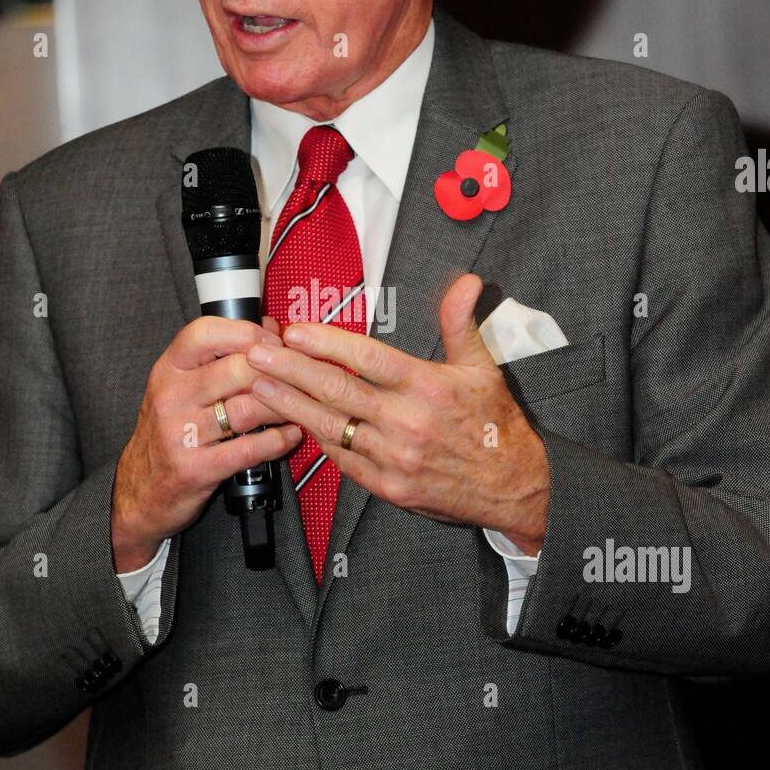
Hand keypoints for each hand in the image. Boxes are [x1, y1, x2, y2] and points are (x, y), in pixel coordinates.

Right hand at [111, 314, 301, 570]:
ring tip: (299, 406)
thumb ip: (221, 355)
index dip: (247, 333)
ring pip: (247, 409)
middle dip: (276, 371)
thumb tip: (270, 328)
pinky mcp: (196, 468)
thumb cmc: (169, 430)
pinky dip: (278, 441)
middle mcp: (171, 396)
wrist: (140, 488)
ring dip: (283, 406)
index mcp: (169, 369)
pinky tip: (291, 435)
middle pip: (236, 369)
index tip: (273, 341)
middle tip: (298, 377)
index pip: (205, 333)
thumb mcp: (182, 385)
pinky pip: (248, 449)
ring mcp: (182, 433)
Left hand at [245, 274, 549, 552]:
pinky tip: (295, 422)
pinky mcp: (388, 486)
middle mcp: (407, 422)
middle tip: (256, 354)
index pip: (367, 359)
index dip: (327, 343)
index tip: (295, 331)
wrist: (513, 487)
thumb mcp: (483, 367)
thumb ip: (461, 323)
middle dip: (290, 370)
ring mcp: (394, 457)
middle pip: (337, 391)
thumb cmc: (495, 424)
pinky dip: (318, 439)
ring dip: (291, 404)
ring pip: (332, 426)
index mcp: (428, 387)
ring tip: (259, 386)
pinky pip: (344, 460)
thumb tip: (465, 282)